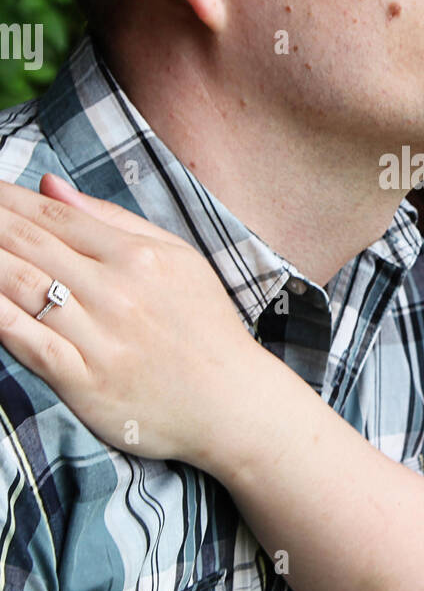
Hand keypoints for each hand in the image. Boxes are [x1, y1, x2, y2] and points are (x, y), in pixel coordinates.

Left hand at [0, 174, 263, 460]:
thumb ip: (113, 220)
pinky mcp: (84, 381)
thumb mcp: (177, 259)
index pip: (54, 215)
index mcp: (138, 255)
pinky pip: (26, 341)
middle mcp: (115, 291)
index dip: (5, 198)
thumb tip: (51, 187)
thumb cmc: (206, 328)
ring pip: (19, 286)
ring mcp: (98, 337)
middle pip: (28, 244)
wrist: (234, 403)